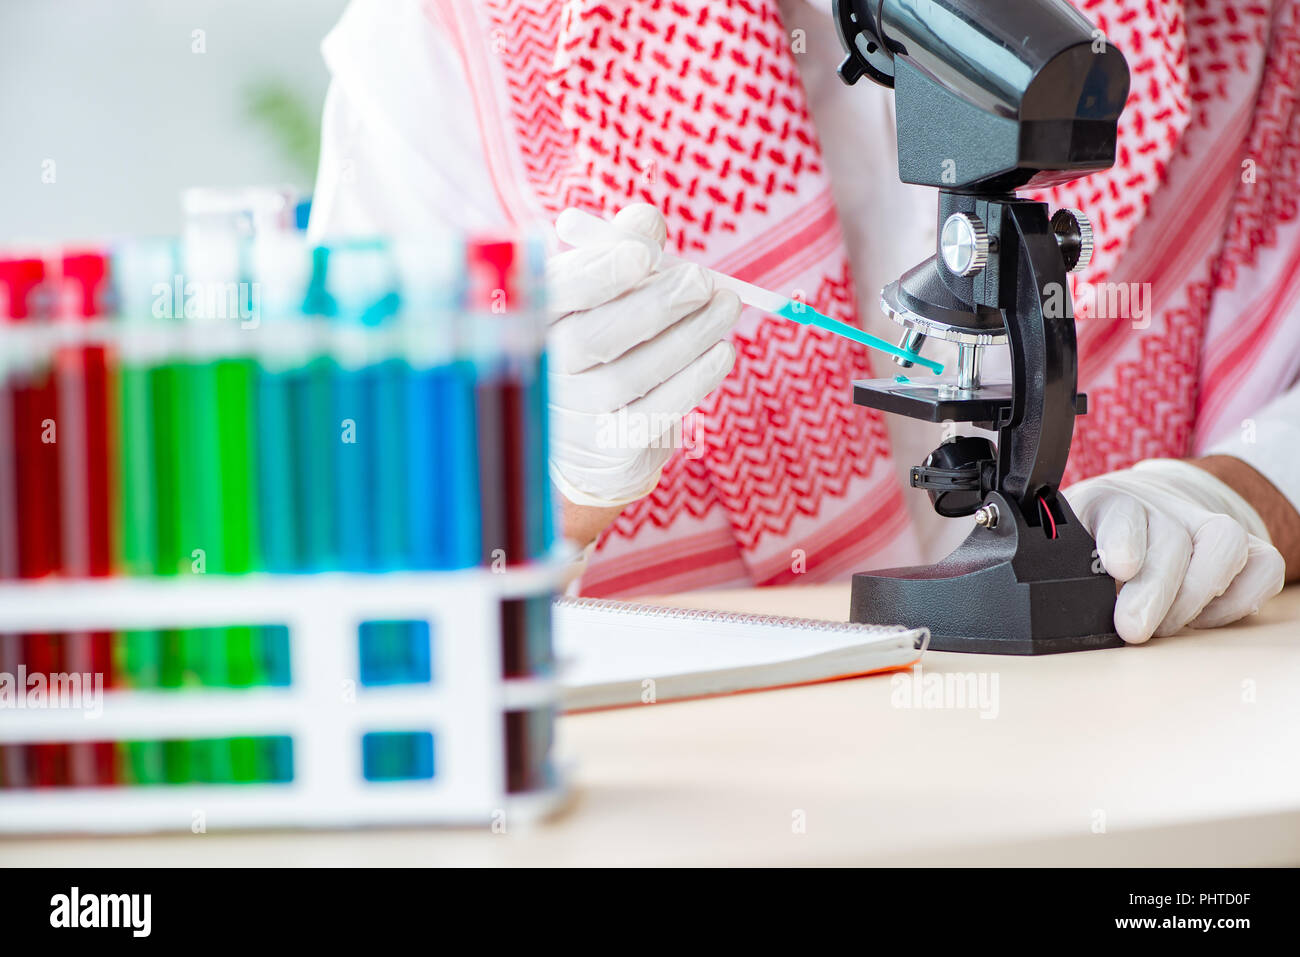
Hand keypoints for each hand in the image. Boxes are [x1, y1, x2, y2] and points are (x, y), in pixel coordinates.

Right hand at [546, 204, 739, 513]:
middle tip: (703, 279)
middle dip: (655, 305)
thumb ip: (625, 249)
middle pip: (591, 339)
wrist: (593, 436)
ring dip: (688, 337)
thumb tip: (645, 220)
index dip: (596, 275)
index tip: (643, 254)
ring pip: (631, 375)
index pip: (552, 298)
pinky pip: (657, 412)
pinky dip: (695, 379)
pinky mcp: (610, 448)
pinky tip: (722, 352)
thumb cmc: (604, 338)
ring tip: (727, 306)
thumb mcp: (607, 291)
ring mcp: (574, 416)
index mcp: (535, 322)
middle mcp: (545, 372)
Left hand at [1063, 459, 1285, 642]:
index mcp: (1106, 503)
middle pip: (1170, 538)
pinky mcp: (1244, 546)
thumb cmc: (1094, 543)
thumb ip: (1060, 571)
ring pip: (1223, 541)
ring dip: (1197, 594)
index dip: (1123, 537)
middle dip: (1155, 591)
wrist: (1144, 511)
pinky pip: (1263, 565)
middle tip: (1134, 629)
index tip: (1120, 567)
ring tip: (1166, 627)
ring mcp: (1204, 523)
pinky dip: (1239, 600)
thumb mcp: (1063, 551)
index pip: (1120, 510)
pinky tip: (1203, 619)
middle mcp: (1160, 507)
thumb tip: (1057, 610)